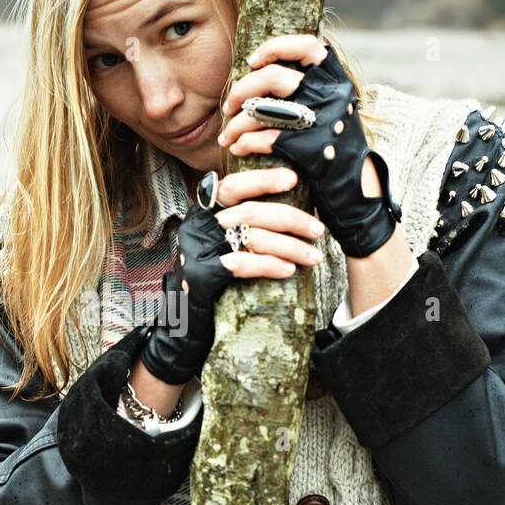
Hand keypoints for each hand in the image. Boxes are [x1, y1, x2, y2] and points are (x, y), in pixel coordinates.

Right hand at [138, 168, 325, 384]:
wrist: (186, 325)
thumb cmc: (214, 282)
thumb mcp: (223, 246)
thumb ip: (243, 226)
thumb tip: (291, 213)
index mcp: (202, 214)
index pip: (233, 186)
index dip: (262, 179)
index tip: (294, 179)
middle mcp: (197, 227)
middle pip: (249, 211)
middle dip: (289, 218)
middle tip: (318, 229)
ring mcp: (197, 251)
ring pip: (251, 237)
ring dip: (289, 246)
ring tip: (313, 256)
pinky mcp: (201, 276)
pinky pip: (241, 264)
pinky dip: (268, 265)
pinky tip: (289, 270)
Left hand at [218, 34, 401, 257]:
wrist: (356, 191)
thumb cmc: (334, 148)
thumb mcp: (332, 111)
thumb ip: (309, 91)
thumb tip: (264, 71)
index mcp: (336, 83)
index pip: (308, 46)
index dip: (276, 47)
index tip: (253, 61)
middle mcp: (331, 98)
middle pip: (273, 77)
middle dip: (241, 91)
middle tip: (229, 107)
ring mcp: (322, 123)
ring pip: (263, 110)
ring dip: (235, 124)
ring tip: (226, 136)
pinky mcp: (310, 150)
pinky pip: (265, 139)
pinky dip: (245, 143)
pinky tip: (238, 149)